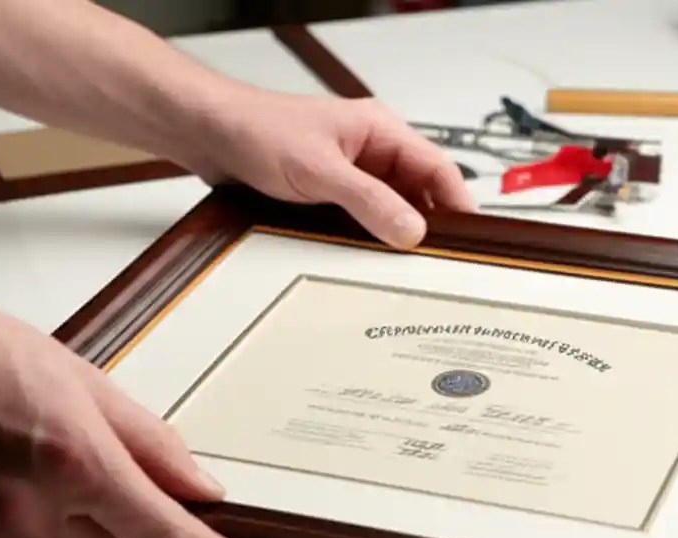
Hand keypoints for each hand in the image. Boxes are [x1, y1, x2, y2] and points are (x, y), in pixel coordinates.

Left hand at [185, 88, 474, 248]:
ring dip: (393, 235)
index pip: (438, 169)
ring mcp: (349, 174)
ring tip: (402, 267)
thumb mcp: (320, 170)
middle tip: (435, 264)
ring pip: (389, 210)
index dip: (456, 205)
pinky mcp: (328, 194)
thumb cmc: (259, 130)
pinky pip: (361, 219)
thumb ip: (369, 201)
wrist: (209, 134)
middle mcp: (370, 151)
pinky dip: (367, 238)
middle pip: (417, 194)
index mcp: (380, 131)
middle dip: (426, 226)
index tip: (468, 240)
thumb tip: (412, 231)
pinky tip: (366, 259)